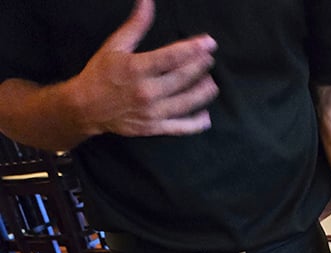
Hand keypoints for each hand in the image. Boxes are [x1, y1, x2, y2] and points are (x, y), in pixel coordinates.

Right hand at [76, 0, 218, 136]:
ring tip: (212, 84)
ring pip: (186, 103)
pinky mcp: (153, 128)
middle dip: (201, 68)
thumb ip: (136, 25)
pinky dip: (196, 124)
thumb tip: (147, 0)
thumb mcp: (115, 45)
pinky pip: (180, 128)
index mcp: (137, 68)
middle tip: (210, 60)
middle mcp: (147, 92)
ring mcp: (152, 113)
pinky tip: (206, 116)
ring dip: (203, 93)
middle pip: (183, 79)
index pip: (172, 57)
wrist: (85, 107)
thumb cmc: (100, 73)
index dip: (194, 49)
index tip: (209, 43)